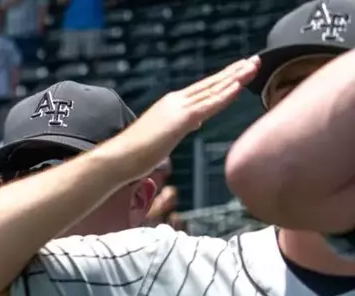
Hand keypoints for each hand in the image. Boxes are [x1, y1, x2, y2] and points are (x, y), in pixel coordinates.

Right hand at [110, 57, 258, 178]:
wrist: (119, 158)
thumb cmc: (136, 152)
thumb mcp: (165, 136)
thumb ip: (181, 126)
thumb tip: (195, 123)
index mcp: (171, 104)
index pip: (203, 89)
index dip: (224, 78)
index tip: (240, 70)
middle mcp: (176, 101)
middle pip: (211, 83)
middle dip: (234, 72)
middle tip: (254, 60)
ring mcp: (178, 108)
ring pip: (213, 90)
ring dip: (235, 77)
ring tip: (253, 66)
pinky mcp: (181, 119)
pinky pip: (208, 105)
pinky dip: (224, 94)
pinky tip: (238, 86)